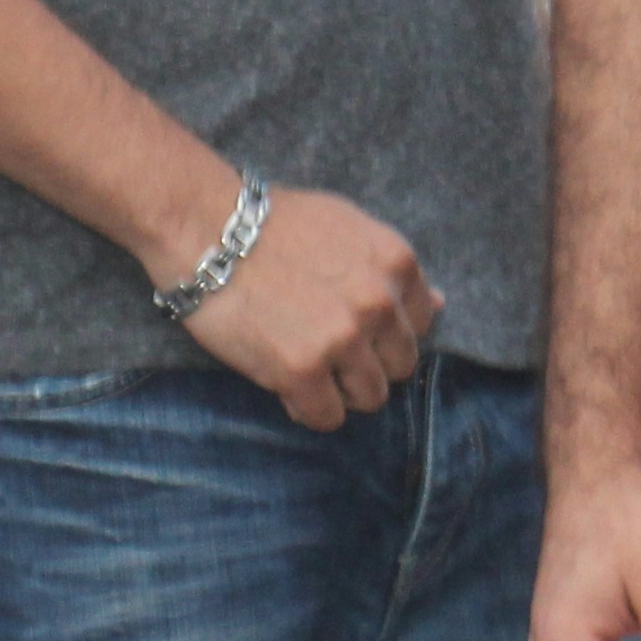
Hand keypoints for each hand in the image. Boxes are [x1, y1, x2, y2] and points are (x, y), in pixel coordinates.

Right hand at [173, 188, 436, 429]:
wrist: (203, 227)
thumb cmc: (270, 223)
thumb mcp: (346, 227)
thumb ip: (390, 270)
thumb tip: (437, 306)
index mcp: (395, 262)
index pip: (420, 325)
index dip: (384, 330)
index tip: (354, 325)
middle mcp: (377, 303)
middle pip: (399, 367)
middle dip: (366, 363)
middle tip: (325, 347)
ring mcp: (341, 338)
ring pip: (369, 397)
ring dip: (339, 390)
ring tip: (304, 364)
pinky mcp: (301, 370)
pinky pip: (326, 417)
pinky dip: (306, 407)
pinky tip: (285, 381)